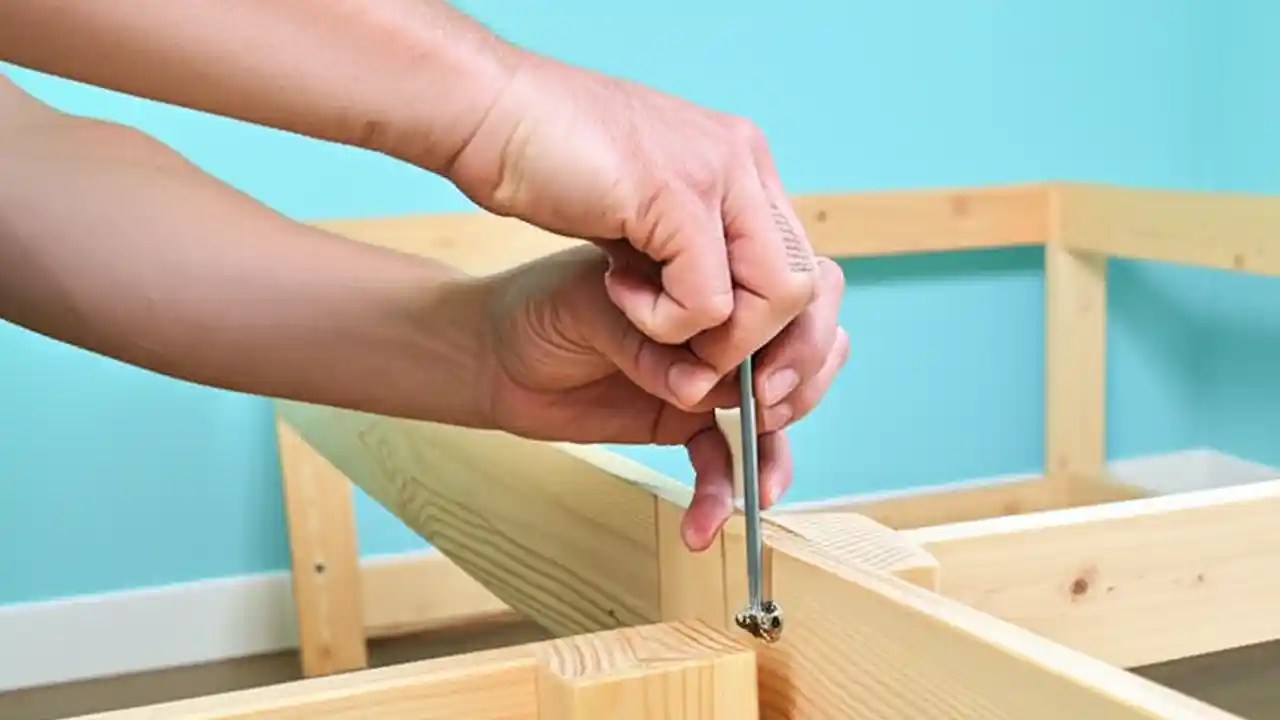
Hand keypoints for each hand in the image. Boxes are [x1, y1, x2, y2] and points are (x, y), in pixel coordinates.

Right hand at [444, 51, 826, 411]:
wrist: (487, 114)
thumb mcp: (639, 218)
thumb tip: (722, 340)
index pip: (804, 267)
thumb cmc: (550, 163)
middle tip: (691, 362)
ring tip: (647, 322)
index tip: (730, 371)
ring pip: (776, 298)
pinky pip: (707, 301)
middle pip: (809, 288)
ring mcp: (719, 172)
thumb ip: (686, 261)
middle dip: (757, 350)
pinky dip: (664, 325)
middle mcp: (744, 162)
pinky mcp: (679, 194)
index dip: (779, 335)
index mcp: (741, 164)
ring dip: (715, 341)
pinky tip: (615, 289)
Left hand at [481, 245, 848, 550]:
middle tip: (767, 414)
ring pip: (775, 413)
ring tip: (759, 490)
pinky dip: (720, 494)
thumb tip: (704, 389)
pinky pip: (722, 461)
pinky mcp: (684, 421)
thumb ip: (649, 344)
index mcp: (708, 271)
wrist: (494, 358)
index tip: (764, 373)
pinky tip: (705, 523)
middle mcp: (720, 321)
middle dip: (802, 386)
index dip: (793, 333)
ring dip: (775, 454)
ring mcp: (709, 372)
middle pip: (800, 349)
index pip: (784, 290)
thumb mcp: (591, 305)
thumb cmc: (537, 307)